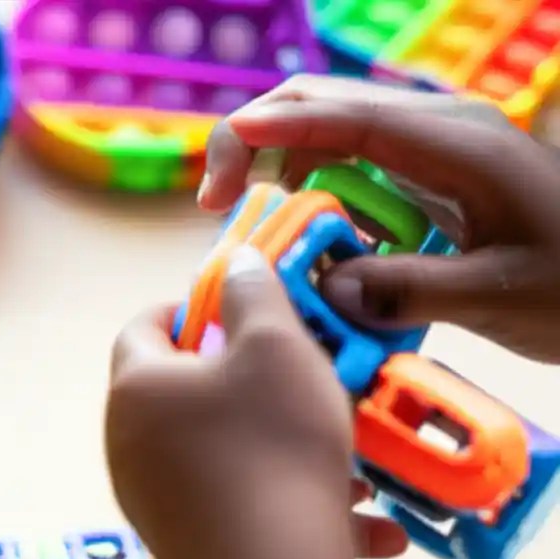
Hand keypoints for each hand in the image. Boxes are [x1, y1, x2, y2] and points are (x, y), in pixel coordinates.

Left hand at [105, 245, 405, 558]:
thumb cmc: (274, 442)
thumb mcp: (277, 347)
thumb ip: (254, 294)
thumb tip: (234, 261)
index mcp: (135, 388)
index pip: (143, 327)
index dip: (190, 307)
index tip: (238, 307)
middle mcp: (126, 445)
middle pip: (181, 393)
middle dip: (246, 381)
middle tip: (299, 377)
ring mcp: (150, 503)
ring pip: (219, 455)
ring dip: (280, 448)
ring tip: (349, 462)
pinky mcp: (183, 550)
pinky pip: (237, 509)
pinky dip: (288, 504)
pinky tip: (365, 527)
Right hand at [197, 74, 559, 363]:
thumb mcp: (500, 298)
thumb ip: (409, 291)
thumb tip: (325, 288)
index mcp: (457, 143)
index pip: (346, 117)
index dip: (273, 132)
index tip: (221, 164)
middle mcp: (438, 127)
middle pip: (321, 102)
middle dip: (255, 139)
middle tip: (216, 203)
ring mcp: (432, 143)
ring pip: (327, 125)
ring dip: (276, 160)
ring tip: (244, 213)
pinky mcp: (428, 169)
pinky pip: (350, 158)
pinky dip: (308, 182)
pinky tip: (301, 225)